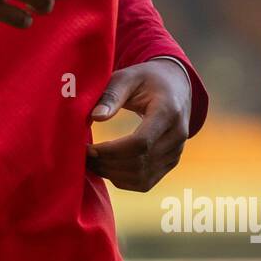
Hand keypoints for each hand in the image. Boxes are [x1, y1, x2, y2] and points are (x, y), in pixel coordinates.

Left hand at [86, 59, 190, 190]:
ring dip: (112, 175)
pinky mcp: (171, 162)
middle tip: (83, 157)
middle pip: (140, 163)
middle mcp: (177, 135)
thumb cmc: (146, 79)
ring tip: (91, 162)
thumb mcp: (128, 77)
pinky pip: (146, 182)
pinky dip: (123, 181)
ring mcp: (176, 152)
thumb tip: (95, 117)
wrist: (175, 85)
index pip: (141, 142)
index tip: (88, 148)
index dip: (111, 151)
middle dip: (107, 164)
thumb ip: (111, 95)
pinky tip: (105, 168)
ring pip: (142, 178)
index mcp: (168, 111)